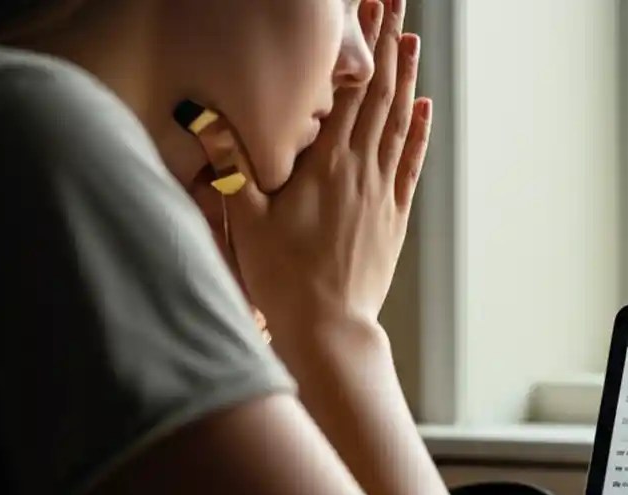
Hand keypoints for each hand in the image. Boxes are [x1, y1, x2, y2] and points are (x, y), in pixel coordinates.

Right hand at [186, 0, 430, 336]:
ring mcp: (383, 193)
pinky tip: (425, 107)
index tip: (368, 9)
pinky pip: (411, 162)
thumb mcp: (248, 218)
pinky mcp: (394, 217)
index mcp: (328, 165)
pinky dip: (419, 131)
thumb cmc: (283, 278)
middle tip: (396, 4)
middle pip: (381, 95)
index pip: (351, 91)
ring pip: (401, 123)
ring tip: (412, 40)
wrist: (330, 328)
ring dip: (407, 79)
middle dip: (388, 45)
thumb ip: (232, 162)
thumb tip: (202, 113)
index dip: (362, 46)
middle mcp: (363, 171)